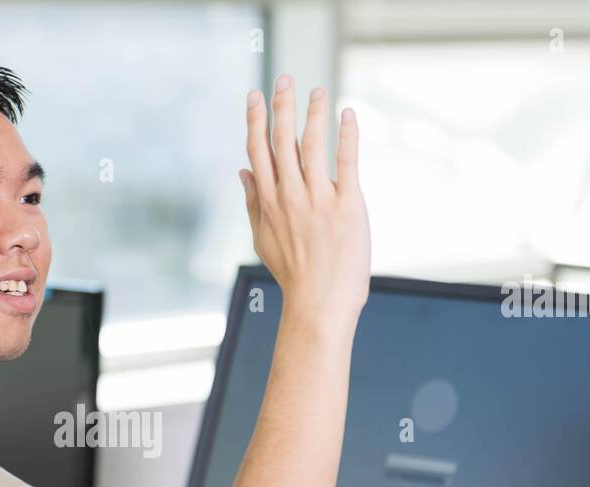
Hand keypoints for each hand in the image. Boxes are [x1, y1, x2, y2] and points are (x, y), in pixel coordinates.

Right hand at [239, 74, 370, 325]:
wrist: (319, 304)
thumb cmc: (294, 275)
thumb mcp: (262, 239)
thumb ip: (252, 202)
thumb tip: (242, 172)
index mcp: (269, 203)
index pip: (259, 152)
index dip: (256, 121)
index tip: (255, 96)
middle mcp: (290, 197)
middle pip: (283, 142)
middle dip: (282, 107)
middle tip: (286, 79)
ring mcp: (318, 201)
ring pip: (312, 147)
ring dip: (314, 114)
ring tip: (317, 91)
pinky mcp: (347, 206)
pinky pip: (346, 163)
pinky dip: (346, 136)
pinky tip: (347, 115)